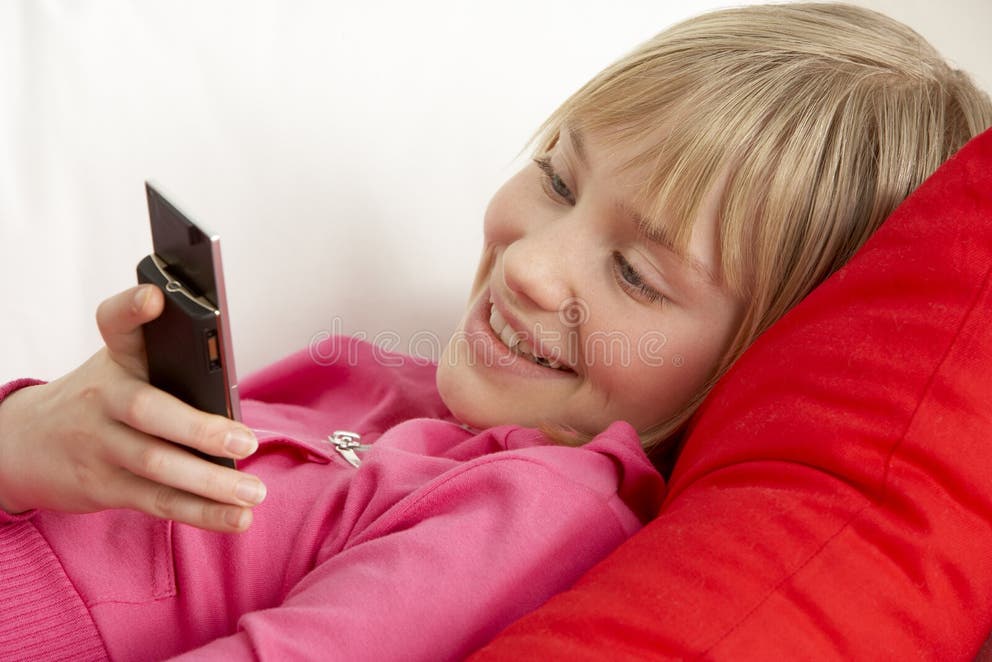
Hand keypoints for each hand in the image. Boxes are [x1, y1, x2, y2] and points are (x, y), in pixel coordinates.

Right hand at [0, 285, 265, 531]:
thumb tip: (232, 399)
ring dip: (210, 483)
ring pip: (157, 465)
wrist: (25, 444)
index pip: (116, 324)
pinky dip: (201, 513)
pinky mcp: (103, 486)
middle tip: (246, 442)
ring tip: (254, 493)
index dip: (132, 308)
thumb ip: (171, 366)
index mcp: (116, 357)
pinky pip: (157, 501)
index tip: (155, 296)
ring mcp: (99, 444)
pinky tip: (238, 518)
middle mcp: (103, 397)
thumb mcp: (122, 367)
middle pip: (147, 411)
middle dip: (198, 429)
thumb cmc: (102, 398)